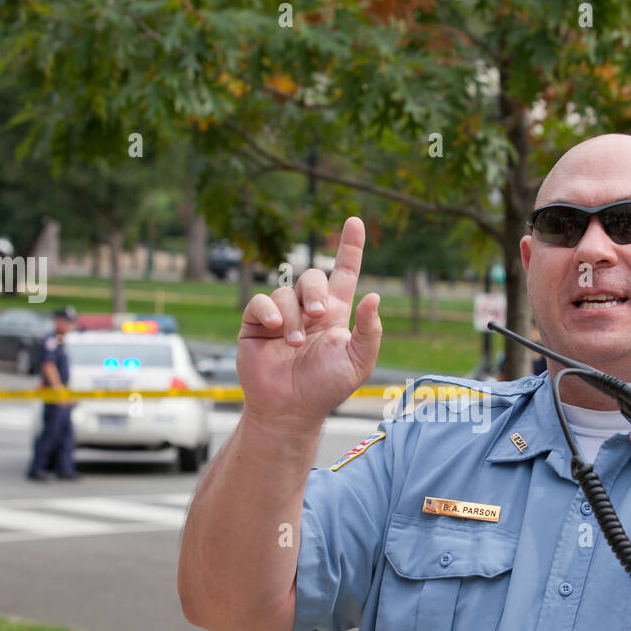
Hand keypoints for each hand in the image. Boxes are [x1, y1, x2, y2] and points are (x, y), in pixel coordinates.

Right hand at [237, 216, 381, 428]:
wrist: (290, 409)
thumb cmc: (326, 389)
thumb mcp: (358, 362)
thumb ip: (370, 331)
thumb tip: (374, 295)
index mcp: (336, 315)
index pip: (344, 272)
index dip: (350, 247)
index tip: (355, 221)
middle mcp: (308, 310)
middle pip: (312, 277)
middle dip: (316, 290)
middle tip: (319, 315)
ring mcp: (281, 315)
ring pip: (286, 292)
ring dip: (293, 316)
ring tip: (293, 342)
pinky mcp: (256, 324)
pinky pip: (261, 302)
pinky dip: (269, 311)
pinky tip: (274, 329)